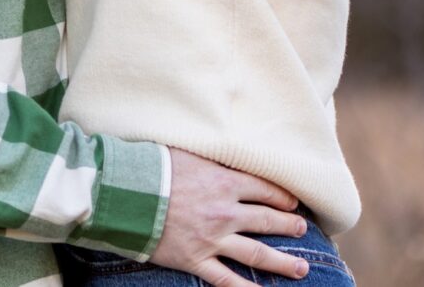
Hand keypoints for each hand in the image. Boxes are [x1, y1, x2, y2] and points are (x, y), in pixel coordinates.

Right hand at [149, 149, 309, 285]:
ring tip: (302, 268)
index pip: (265, 189)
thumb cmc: (149, 167)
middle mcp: (224, 213)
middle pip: (267, 221)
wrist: (121, 193)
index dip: (283, 197)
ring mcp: (212, 239)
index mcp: (223, 182)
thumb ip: (208, 157)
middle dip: (288, 225)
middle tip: (302, 228)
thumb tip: (221, 150)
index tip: (293, 202)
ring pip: (258, 254)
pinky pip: (228, 280)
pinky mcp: (195, 259)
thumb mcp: (183, 151)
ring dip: (284, 262)